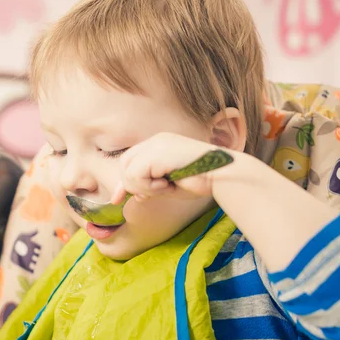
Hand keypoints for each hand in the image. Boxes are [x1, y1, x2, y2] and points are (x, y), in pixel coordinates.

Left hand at [111, 133, 233, 203]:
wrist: (221, 176)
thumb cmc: (199, 181)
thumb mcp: (165, 185)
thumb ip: (144, 188)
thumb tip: (117, 197)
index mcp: (158, 145)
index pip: (129, 162)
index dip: (124, 182)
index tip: (118, 199)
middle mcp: (155, 141)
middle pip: (124, 165)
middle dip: (134, 185)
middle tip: (158, 191)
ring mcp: (156, 144)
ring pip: (128, 172)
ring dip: (144, 187)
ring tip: (165, 187)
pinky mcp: (157, 152)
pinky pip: (136, 175)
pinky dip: (148, 187)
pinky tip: (167, 185)